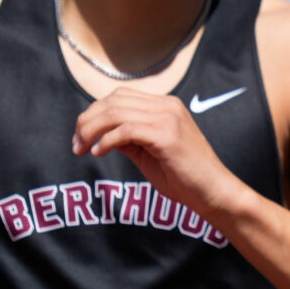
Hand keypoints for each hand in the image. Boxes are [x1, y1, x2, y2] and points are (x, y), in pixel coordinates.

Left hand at [73, 90, 247, 223]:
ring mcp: (168, 117)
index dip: (94, 113)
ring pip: (116, 112)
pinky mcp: (167, 134)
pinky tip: (99, 152)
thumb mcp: (149, 153)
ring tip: (82, 149)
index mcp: (165, 105)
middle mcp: (167, 105)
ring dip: (91, 131)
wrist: (213, 192)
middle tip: (76, 145)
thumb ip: (128, 139)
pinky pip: (125, 130)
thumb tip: (99, 134)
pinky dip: (107, 140)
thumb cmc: (183, 177)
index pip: (119, 96)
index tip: (81, 137)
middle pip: (113, 101)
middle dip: (87, 121)